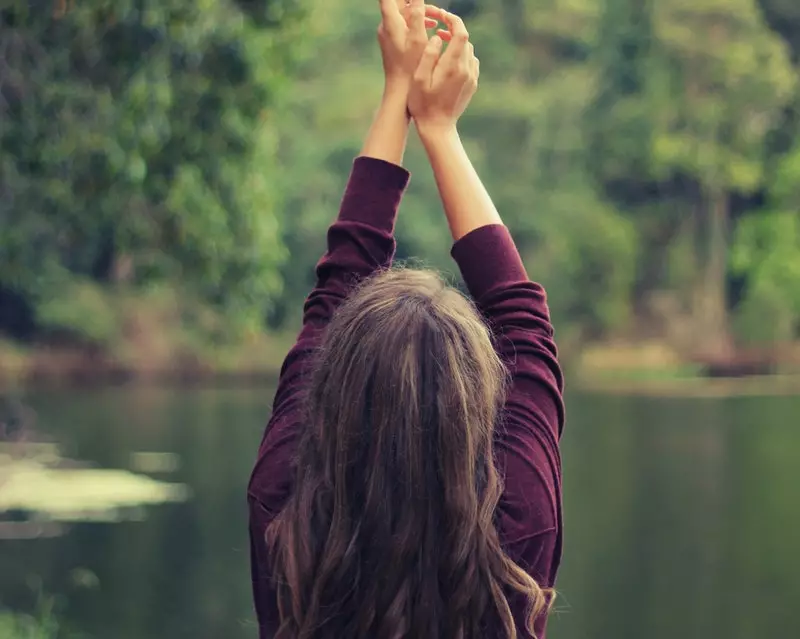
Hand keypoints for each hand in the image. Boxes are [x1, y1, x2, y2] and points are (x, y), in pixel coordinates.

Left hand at [378, 0, 439, 91]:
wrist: (399, 92)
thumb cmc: (410, 68)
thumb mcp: (418, 40)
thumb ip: (417, 15)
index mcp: (391, 23)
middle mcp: (386, 26)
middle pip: (398, 2)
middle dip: (415, 1)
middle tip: (434, 10)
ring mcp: (389, 34)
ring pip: (404, 13)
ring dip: (420, 11)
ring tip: (437, 16)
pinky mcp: (393, 42)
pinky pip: (406, 24)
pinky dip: (418, 21)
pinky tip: (431, 27)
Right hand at [408, 11, 478, 134]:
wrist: (438, 128)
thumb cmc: (423, 104)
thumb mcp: (418, 79)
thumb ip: (428, 55)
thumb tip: (437, 38)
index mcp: (452, 66)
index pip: (460, 32)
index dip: (451, 20)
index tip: (441, 16)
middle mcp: (466, 70)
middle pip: (465, 39)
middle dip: (452, 29)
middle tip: (437, 30)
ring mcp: (471, 77)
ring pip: (468, 50)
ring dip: (456, 42)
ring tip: (440, 43)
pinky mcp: (472, 84)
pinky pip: (470, 61)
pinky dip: (461, 54)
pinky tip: (448, 60)